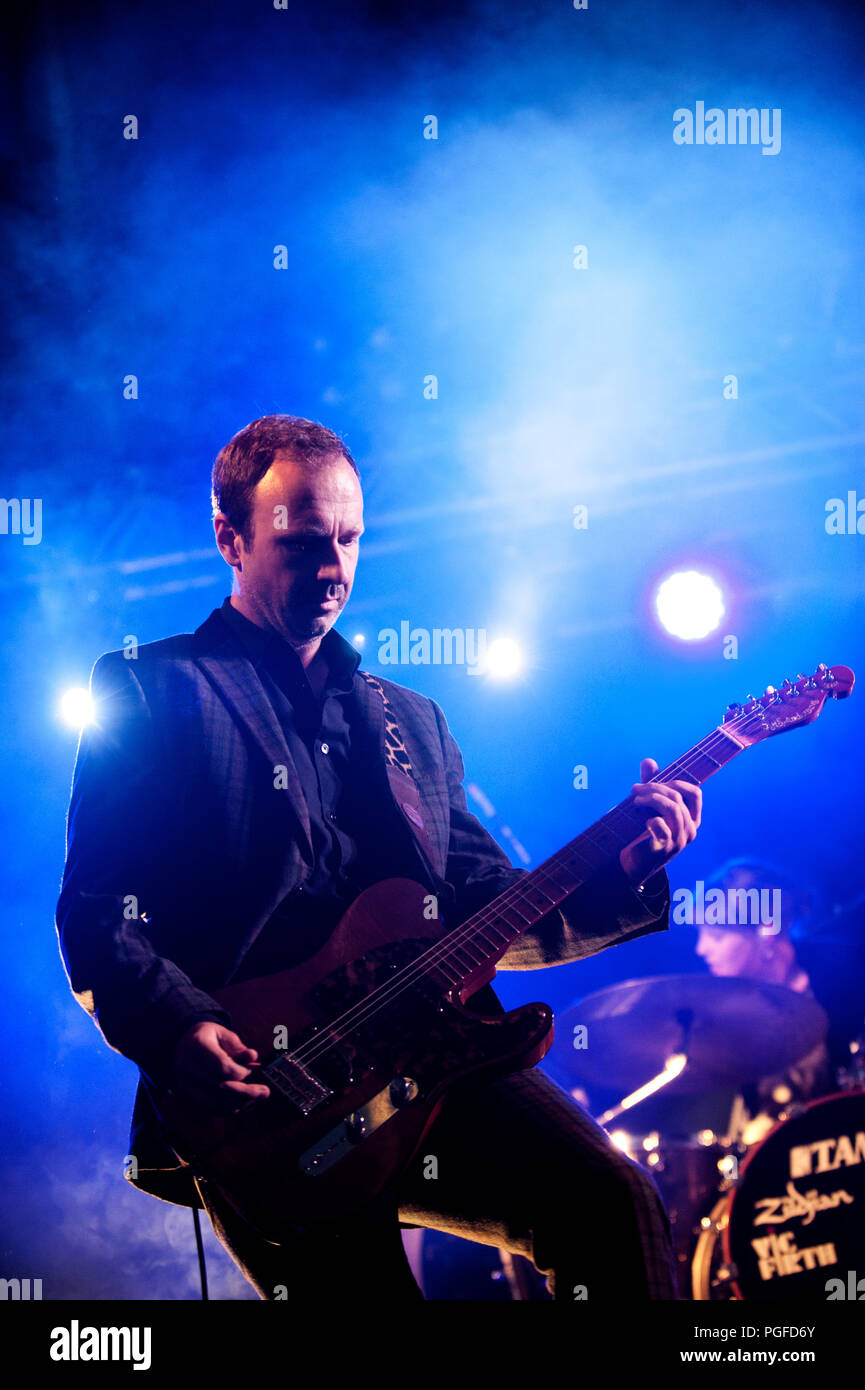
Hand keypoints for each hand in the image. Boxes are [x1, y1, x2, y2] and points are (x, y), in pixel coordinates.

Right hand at [171, 1021, 269, 1115]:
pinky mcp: (188, 1095)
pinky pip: (210, 1109)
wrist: (185, 1042)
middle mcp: (186, 1066)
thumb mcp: (224, 1035)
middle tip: (265, 1091)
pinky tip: (245, 1102)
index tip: (249, 1071)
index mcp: (196, 1045)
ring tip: (257, 1098)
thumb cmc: (209, 1037)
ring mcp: (185, 1083)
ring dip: (239, 1103)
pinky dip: (229, 1108)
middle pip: (218, 1087)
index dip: (239, 1072)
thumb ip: (238, 1047)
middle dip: (245, 1092)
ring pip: (214, 1102)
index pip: (220, 1066)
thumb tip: (253, 1056)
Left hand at [619, 757, 700, 887]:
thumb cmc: (643, 833)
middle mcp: (690, 829)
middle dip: (654, 788)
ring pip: (672, 809)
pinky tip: (643, 821)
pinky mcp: (664, 849)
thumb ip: (650, 785)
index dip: (676, 782)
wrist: (633, 865)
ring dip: (651, 799)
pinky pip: (662, 827)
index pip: (695, 793)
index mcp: (691, 818)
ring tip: (634, 800)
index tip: (655, 781)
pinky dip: (651, 819)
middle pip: (677, 798)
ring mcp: (679, 841)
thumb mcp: (649, 807)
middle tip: (634, 789)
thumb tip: (648, 760)